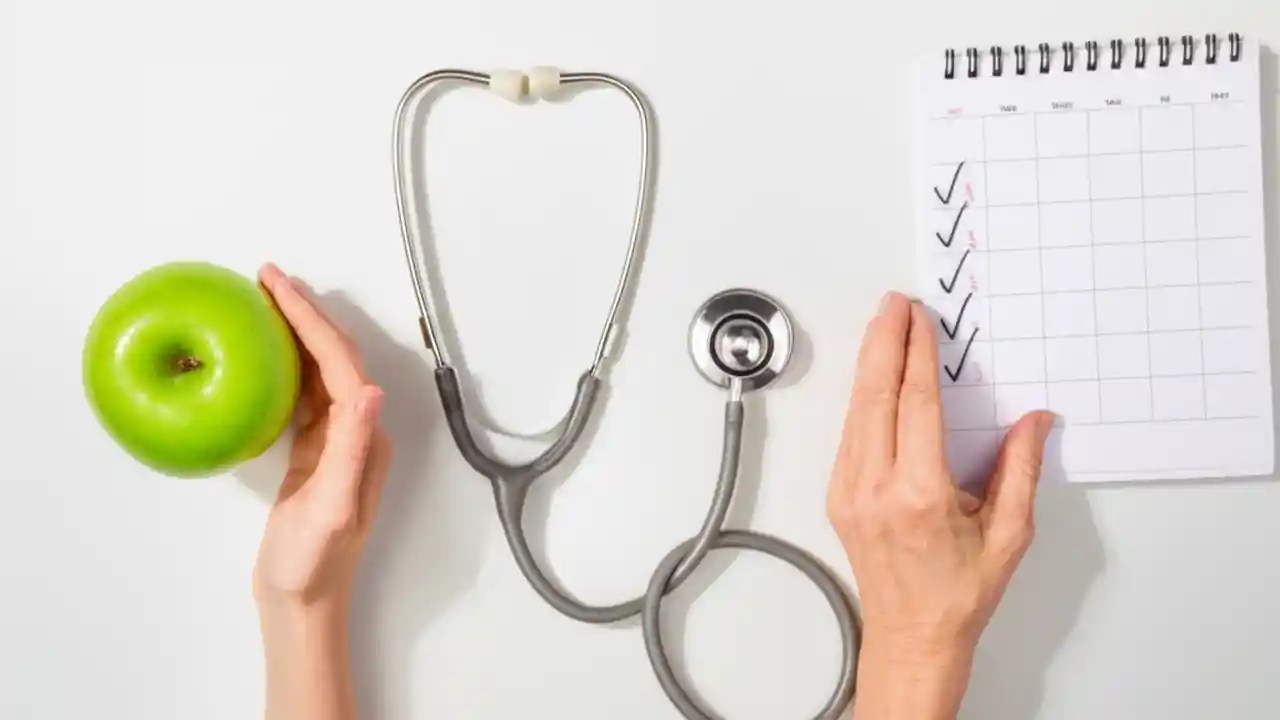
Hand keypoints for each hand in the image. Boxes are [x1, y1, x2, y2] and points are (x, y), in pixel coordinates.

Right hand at [253, 263, 391, 719]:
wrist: (302, 602)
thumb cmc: (313, 564)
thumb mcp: (332, 508)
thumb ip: (351, 450)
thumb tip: (368, 392)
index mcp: (365, 438)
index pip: (340, 363)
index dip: (311, 320)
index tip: (278, 285)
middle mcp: (358, 431)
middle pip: (333, 356)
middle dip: (304, 313)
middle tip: (266, 276)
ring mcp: (337, 440)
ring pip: (317, 369)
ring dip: (294, 331)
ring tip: (263, 298)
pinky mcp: (315, 452)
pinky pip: (302, 392)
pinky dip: (284, 363)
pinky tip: (262, 350)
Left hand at [827, 292, 1051, 719]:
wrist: (911, 637)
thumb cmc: (959, 595)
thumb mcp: (1007, 535)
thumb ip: (1019, 470)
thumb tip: (1035, 420)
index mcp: (919, 494)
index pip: (915, 404)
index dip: (916, 355)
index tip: (920, 320)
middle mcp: (875, 489)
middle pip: (874, 396)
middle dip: (882, 342)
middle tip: (894, 305)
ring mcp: (849, 493)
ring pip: (855, 412)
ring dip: (869, 365)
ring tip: (882, 328)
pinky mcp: (838, 498)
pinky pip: (848, 436)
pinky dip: (861, 399)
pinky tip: (873, 379)